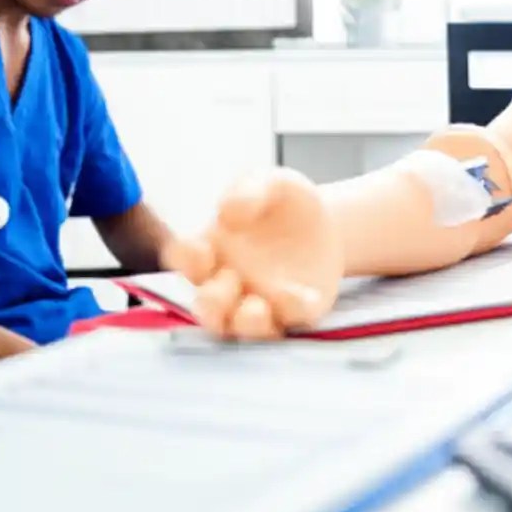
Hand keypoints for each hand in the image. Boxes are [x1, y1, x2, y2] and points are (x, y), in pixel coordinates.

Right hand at [160, 168, 343, 340]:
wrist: (329, 222)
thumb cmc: (286, 202)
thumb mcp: (271, 183)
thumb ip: (248, 191)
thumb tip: (226, 213)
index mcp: (210, 249)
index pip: (182, 258)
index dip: (184, 258)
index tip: (201, 249)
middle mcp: (228, 283)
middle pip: (206, 307)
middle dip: (210, 304)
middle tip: (227, 282)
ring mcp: (258, 302)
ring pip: (240, 327)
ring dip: (245, 322)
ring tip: (257, 308)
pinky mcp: (293, 313)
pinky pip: (288, 322)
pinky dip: (292, 312)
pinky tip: (304, 295)